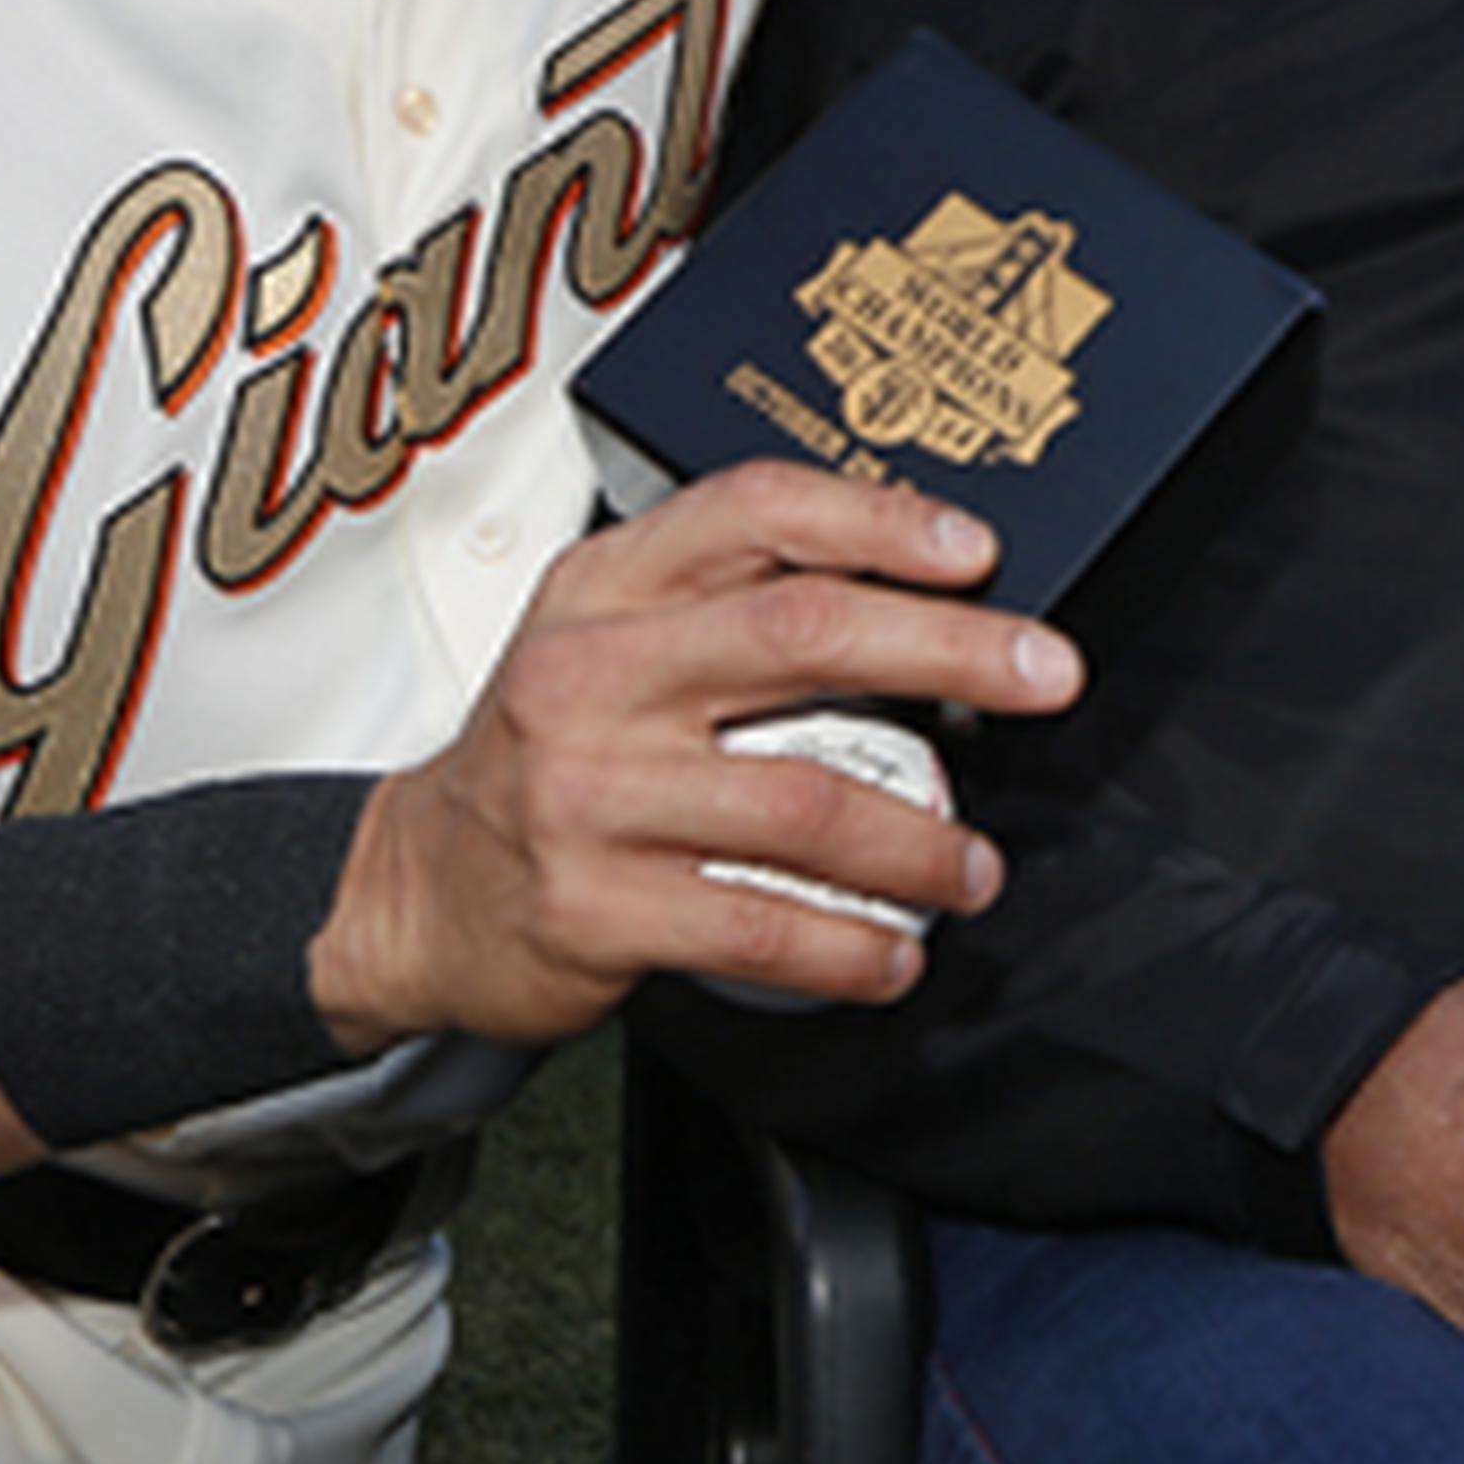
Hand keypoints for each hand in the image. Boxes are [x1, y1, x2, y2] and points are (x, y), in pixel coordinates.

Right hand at [308, 462, 1082, 1052]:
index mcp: (604, 589)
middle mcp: (590, 676)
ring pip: (804, 799)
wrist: (416, 889)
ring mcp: (589, 794)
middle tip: (1047, 677)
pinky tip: (893, 949)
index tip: (976, 552)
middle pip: (803, 635)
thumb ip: (727, 609)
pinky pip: (761, 924)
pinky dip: (854, 943)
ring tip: (973, 863)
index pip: (752, 515)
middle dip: (953, 650)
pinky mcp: (595, 908)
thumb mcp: (605, 643)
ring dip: (922, 838)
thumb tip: (916, 601)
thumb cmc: (548, 757)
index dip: (877, 519)